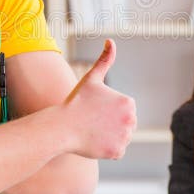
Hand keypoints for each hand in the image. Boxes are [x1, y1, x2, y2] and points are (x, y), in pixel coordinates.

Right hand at [64, 39, 135, 159]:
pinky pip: (116, 150)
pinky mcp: (117, 152)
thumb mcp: (92, 78)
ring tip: (93, 130)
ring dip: (110, 136)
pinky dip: (107, 148)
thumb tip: (111, 41)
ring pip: (121, 137)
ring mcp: (125, 137)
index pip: (124, 109)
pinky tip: (94, 141)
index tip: (96, 109)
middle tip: (93, 120)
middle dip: (112, 123)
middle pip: (125, 124)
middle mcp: (131, 120)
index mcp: (128, 102)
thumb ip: (105, 60)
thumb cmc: (76, 102)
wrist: (62, 127)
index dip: (109, 110)